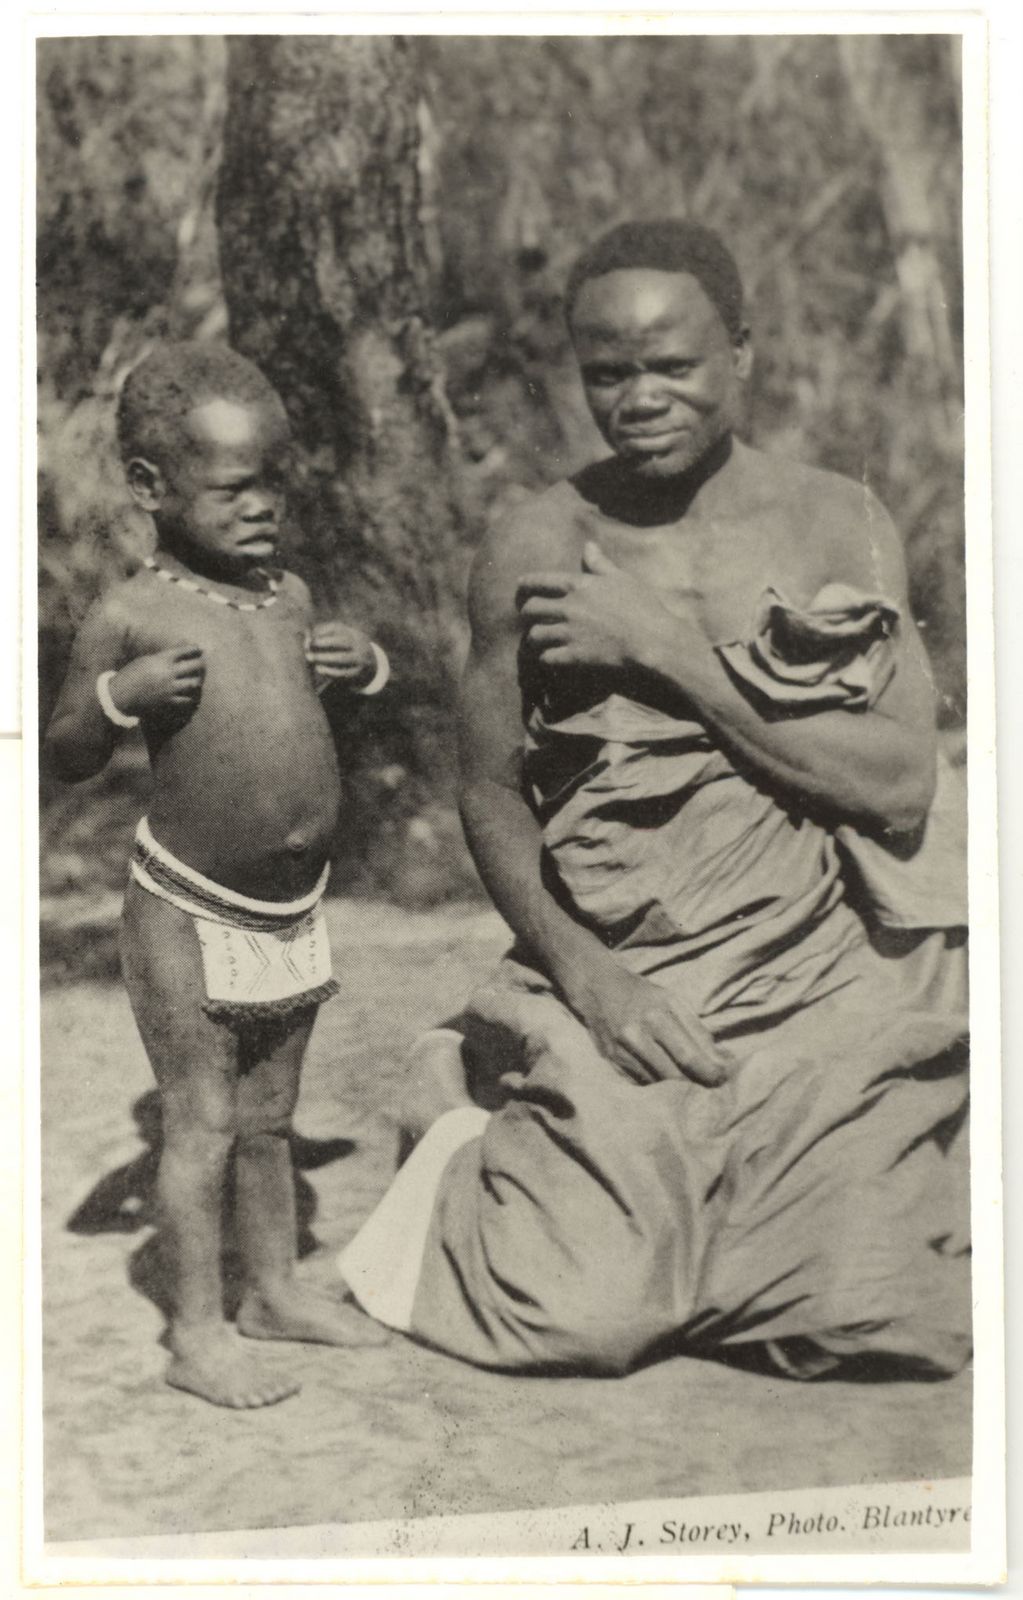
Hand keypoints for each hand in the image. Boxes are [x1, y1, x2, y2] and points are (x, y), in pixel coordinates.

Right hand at [111, 645, 204, 720]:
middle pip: (194, 666)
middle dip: (201, 663)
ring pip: (194, 683)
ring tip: (197, 679)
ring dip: (197, 680)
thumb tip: (178, 656)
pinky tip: (191, 694)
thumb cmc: (131, 674)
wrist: (121, 695)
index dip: (194, 649)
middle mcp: (168, 673)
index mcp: (161, 659)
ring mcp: (170, 688)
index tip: (199, 649)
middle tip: (203, 664)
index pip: (184, 651)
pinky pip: (187, 699)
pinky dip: (191, 696)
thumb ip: (162, 658)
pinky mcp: (169, 701)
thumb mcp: (145, 661)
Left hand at [305, 621, 375, 686]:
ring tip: (310, 658)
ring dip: (324, 658)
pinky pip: (343, 673)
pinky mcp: (357, 673)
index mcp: (353, 633)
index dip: (321, 631)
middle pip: (342, 641)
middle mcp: (358, 645)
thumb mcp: (342, 639)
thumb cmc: (347, 649)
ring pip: (342, 658)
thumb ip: (324, 637)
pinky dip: (329, 671)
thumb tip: (306, 638)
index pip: (336, 628)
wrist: (371, 664)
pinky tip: (319, 669)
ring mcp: (359, 659)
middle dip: (323, 643)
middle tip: (308, 646)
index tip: (308, 636)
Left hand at [517, 540, 678, 670]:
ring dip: (533, 638)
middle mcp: (569, 607)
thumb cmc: (643, 607)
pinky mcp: (574, 656)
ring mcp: (569, 633)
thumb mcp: (622, 578)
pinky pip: (547, 658)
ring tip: (536, 641)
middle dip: (526, 612)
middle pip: (531, 609)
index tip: (519, 585)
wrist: (653, 640)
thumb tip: (588, 545)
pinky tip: (549, 659)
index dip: (527, 583)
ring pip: (534, 635)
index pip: (542, 580)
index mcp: (579, 585)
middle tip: (527, 616)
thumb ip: (600, 563)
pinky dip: (545, 659)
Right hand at [565, 959, 730, 1087]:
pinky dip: (656, 1083)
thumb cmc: (641, 993)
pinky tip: (663, 1075)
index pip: (688, 1056)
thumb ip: (697, 1030)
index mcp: (655, 1016)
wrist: (595, 987)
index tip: (722, 1079)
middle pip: (673, 1076)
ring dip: (676, 1086)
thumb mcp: (672, 1000)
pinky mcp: (610, 1063)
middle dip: (695, 1083)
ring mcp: (619, 1052)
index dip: (708, 1073)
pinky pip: (640, 1083)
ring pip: (657, 1083)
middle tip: (709, 1084)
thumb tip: (723, 1060)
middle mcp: (635, 1036)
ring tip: (688, 1080)